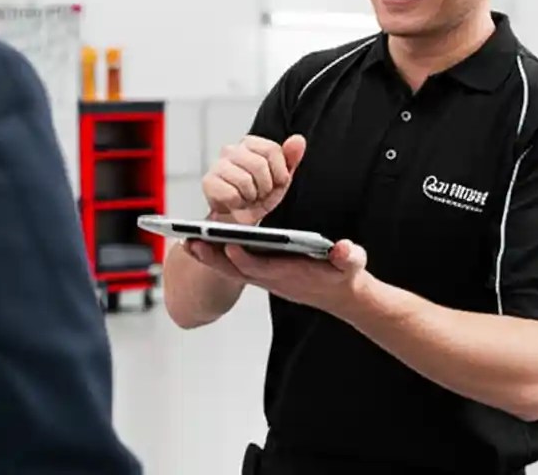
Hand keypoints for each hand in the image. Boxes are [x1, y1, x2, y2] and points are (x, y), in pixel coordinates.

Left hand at [188, 239, 371, 315]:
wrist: (341, 295)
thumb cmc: (343, 275)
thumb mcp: (351, 263)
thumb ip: (348, 256)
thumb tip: (345, 249)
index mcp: (290, 275)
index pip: (262, 268)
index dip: (245, 259)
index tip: (230, 244)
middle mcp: (272, 279)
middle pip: (237, 270)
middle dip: (213, 258)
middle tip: (189, 243)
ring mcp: (265, 278)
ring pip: (231, 269)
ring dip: (209, 257)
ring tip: (185, 241)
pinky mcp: (262, 273)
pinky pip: (234, 266)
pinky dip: (217, 256)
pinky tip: (201, 244)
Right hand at [201, 134, 305, 224]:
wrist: (238, 219)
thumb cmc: (258, 196)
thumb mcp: (280, 178)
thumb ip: (291, 158)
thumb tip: (298, 140)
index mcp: (250, 144)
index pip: (272, 149)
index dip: (279, 171)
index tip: (276, 182)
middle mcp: (232, 150)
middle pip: (259, 165)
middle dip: (265, 186)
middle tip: (260, 192)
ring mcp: (218, 165)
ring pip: (245, 180)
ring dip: (251, 196)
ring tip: (248, 197)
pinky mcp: (209, 181)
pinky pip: (232, 194)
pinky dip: (238, 203)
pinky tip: (235, 201)